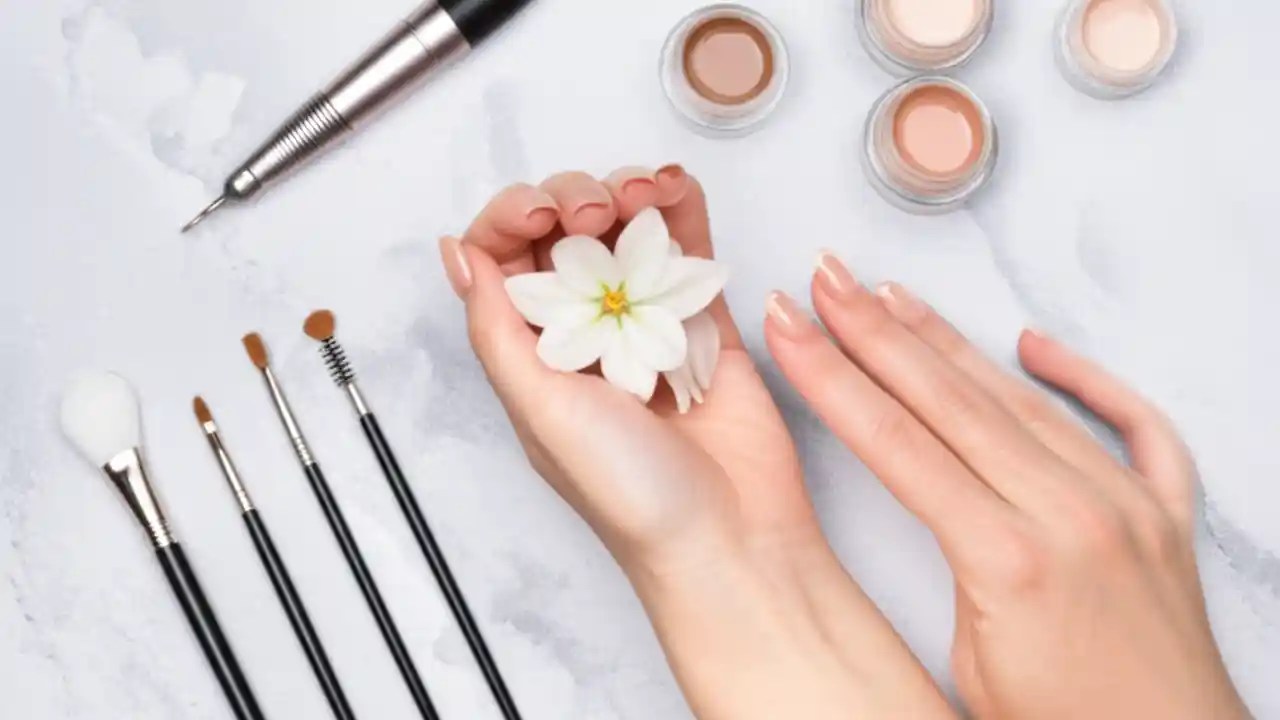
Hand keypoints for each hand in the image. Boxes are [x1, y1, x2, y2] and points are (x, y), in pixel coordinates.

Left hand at [441, 168, 954, 718]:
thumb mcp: (540, 411)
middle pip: (564, 235)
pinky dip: (683, 208)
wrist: (731, 537)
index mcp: (532, 355)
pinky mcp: (705, 320)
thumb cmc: (630, 494)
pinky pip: (689, 248)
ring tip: (645, 192)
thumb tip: (456, 254)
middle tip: (596, 214)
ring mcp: (647, 322)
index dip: (514, 219)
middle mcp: (584, 333)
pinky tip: (676, 186)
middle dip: (574, 201)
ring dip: (628, 192)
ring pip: (625, 230)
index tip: (543, 215)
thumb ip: (497, 330)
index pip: (503, 261)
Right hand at [765, 251, 1248, 719]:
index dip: (832, 377)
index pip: (896, 443)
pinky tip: (1033, 343)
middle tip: (826, 279)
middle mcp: (1072, 514)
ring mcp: (1125, 504)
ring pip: (1021, 398)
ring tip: (892, 294)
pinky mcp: (1164, 513)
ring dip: (948, 341)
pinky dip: (1084, 377)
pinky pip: (1131, 423)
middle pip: (950, 400)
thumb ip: (952, 564)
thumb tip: (923, 488)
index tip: (789, 327)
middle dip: (874, 332)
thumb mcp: (972, 661)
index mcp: (1009, 559)